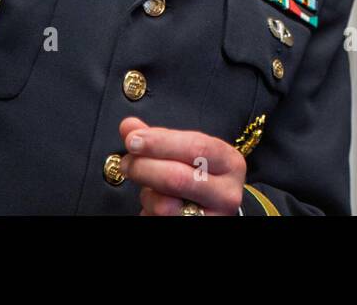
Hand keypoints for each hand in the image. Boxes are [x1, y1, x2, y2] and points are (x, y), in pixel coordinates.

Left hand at [118, 116, 247, 215]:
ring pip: (166, 206)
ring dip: (146, 195)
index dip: (160, 142)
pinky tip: (154, 204)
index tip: (133, 140)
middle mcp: (227, 193)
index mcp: (230, 163)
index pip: (196, 147)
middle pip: (177, 177)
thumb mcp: (187, 154)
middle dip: (143, 167)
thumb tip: (129, 126)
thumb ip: (159, 140)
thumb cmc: (199, 177)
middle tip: (126, 164)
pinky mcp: (198, 229)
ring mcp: (213, 217)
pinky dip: (149, 211)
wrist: (213, 211)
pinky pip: (160, 220)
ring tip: (147, 189)